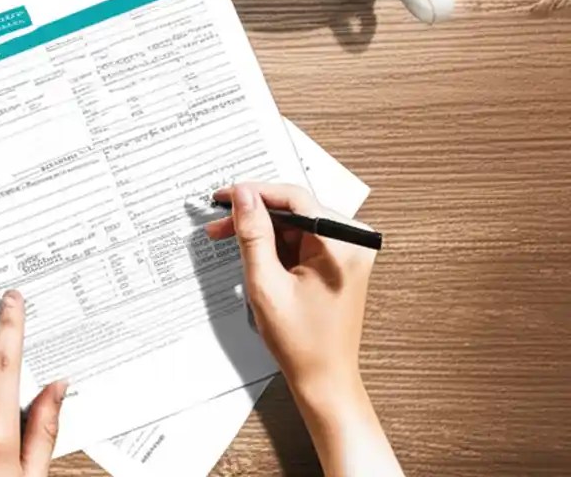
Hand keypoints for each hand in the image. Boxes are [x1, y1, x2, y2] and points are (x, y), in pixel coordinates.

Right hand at [207, 183, 403, 476]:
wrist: (324, 378)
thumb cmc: (302, 342)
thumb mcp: (265, 283)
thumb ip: (253, 234)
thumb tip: (243, 196)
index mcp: (342, 245)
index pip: (294, 198)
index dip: (254, 193)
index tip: (225, 196)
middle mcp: (352, 243)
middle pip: (294, 209)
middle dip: (254, 214)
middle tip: (220, 222)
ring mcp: (347, 252)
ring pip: (294, 224)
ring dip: (261, 230)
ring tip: (228, 238)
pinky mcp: (338, 261)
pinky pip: (301, 240)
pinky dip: (275, 244)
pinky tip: (252, 252)